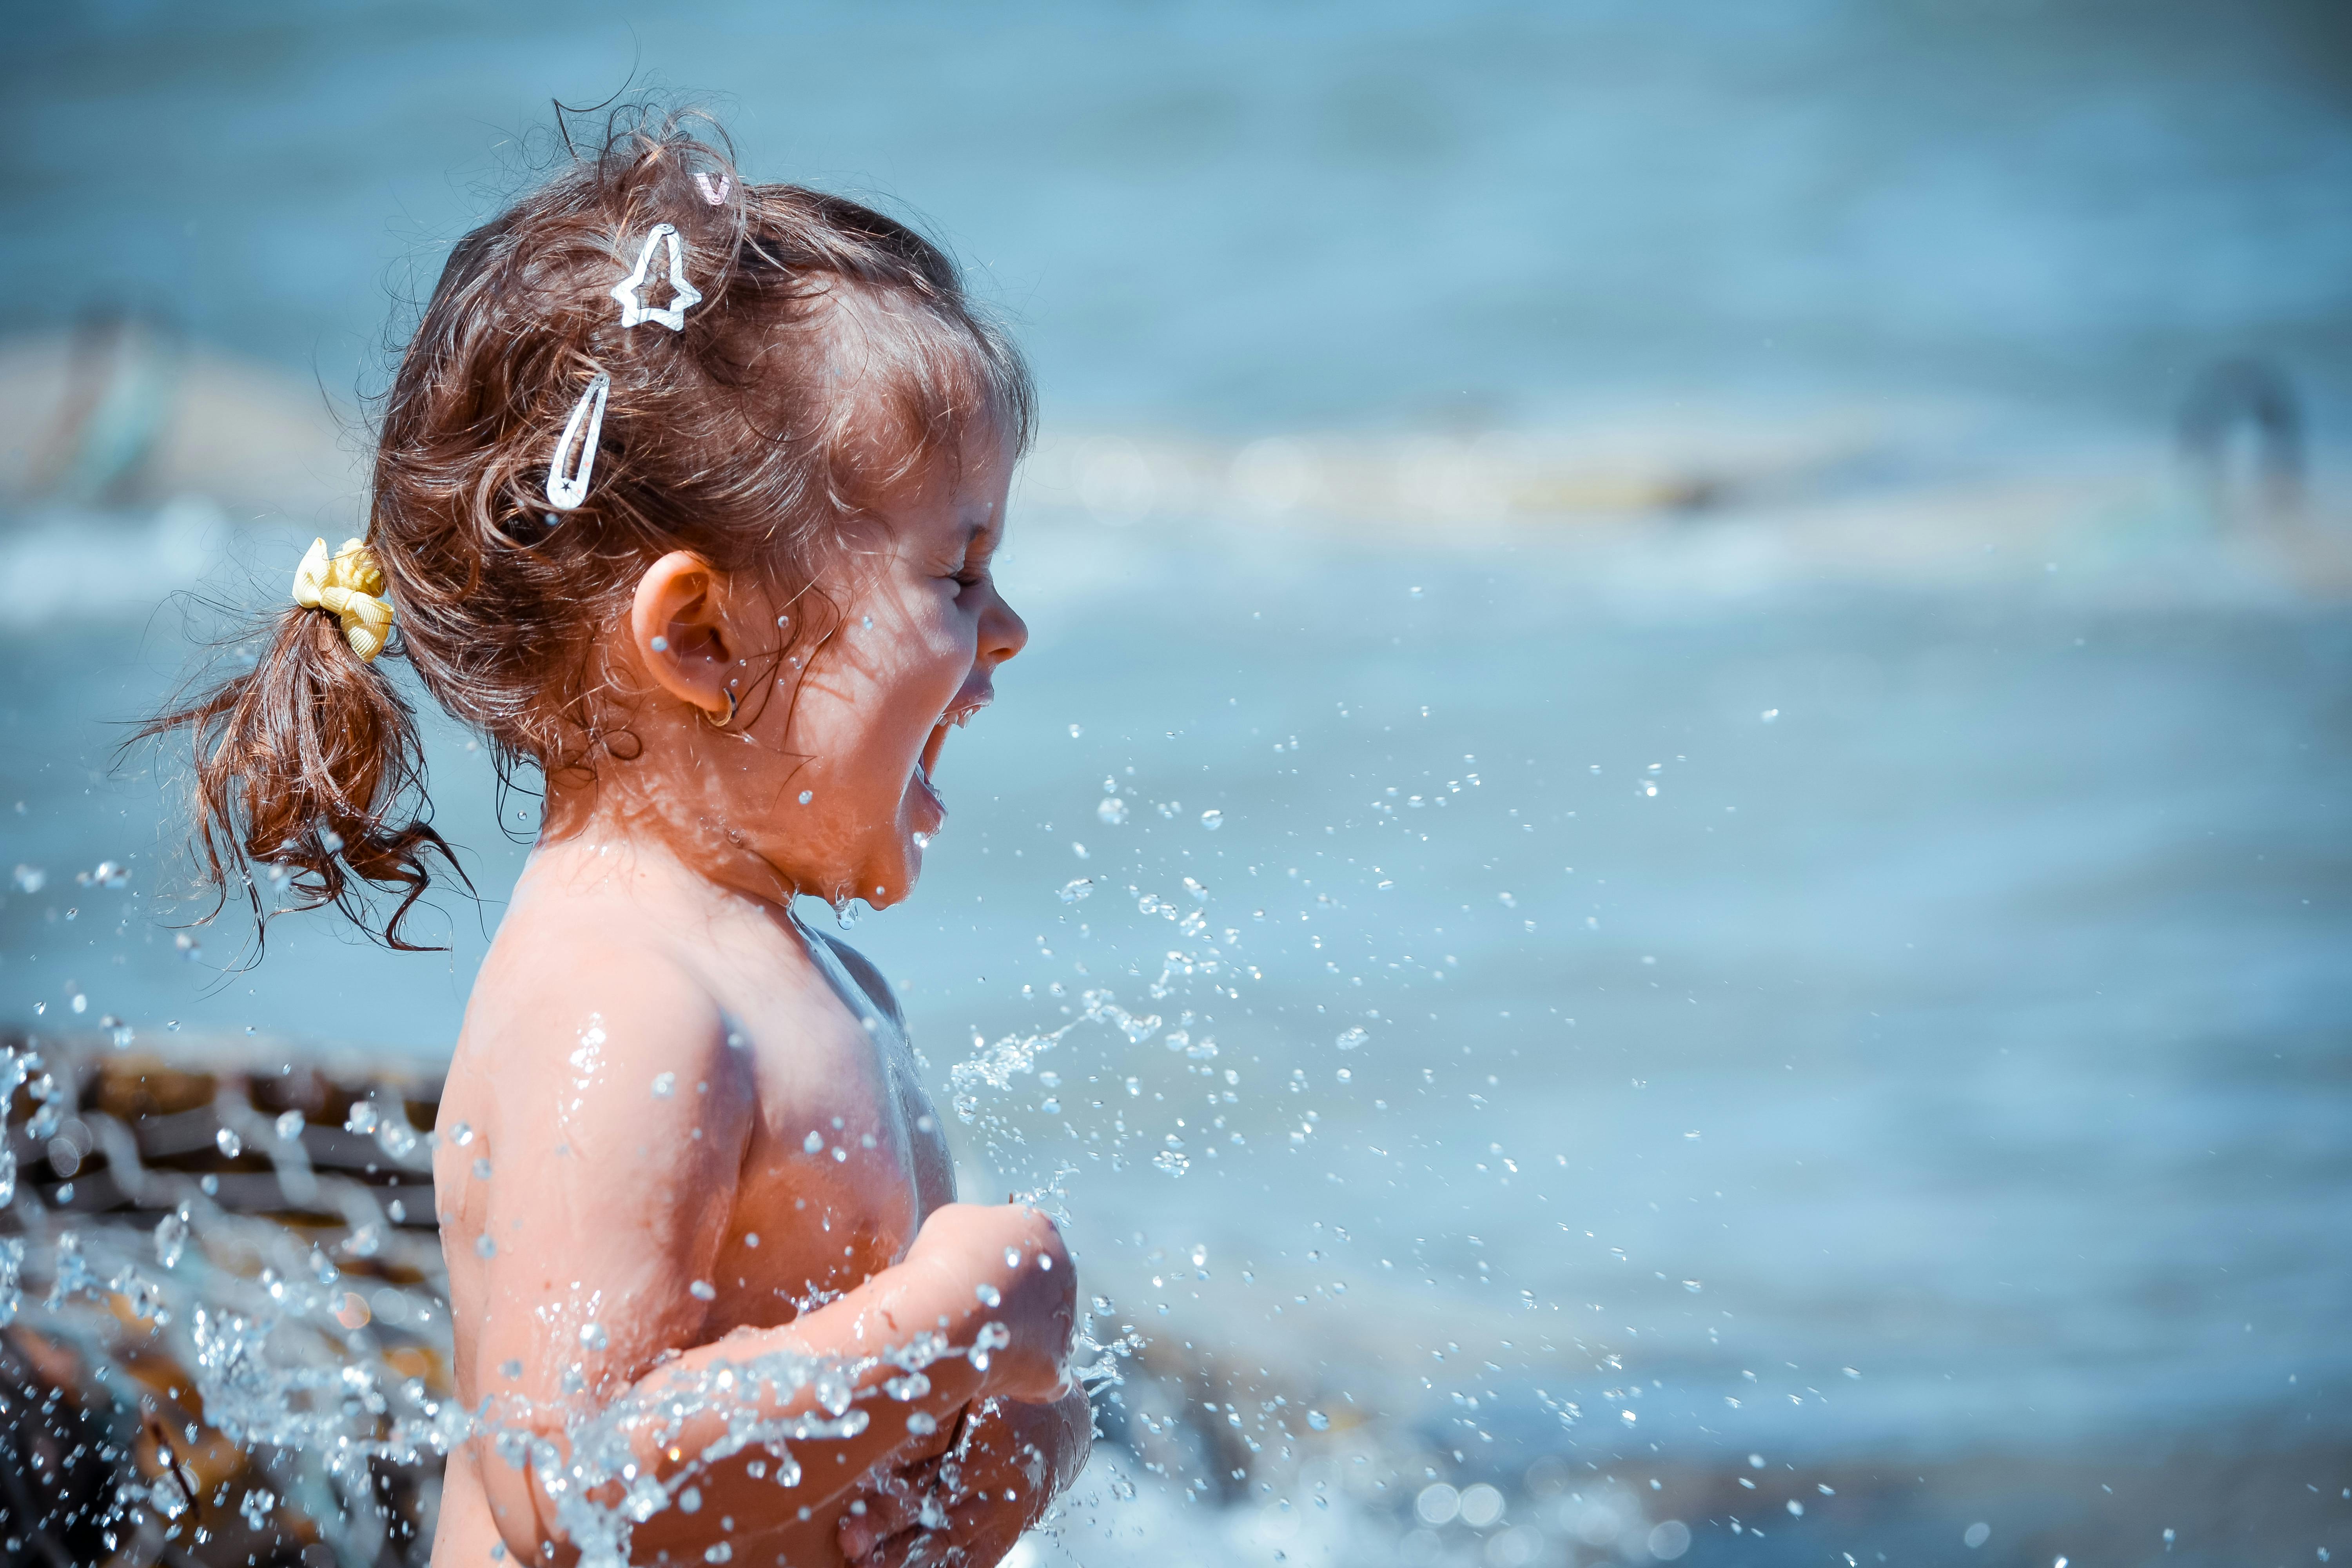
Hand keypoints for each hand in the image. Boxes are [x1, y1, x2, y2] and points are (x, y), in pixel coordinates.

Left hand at [838, 1397, 1065, 1567]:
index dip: (884, 1454)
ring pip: (948, 1533)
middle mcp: (997, 1457)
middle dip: (887, 1516)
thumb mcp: (969, 1383)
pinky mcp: (1007, 1533)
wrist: (1059, 1427)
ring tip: (863, 1564)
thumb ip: (924, 1392)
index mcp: (982, 1411)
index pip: (927, 1435)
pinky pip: (970, 1560)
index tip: (843, 1469)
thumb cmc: (993, 1398)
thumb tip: (853, 1401)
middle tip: (846, 1536)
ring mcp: (1005, 1501)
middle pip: (934, 1488)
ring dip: (903, 1553)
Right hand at [902, 1204, 1076, 1403]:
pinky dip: (1021, 1381)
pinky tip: (991, 1377)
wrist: (946, 1312)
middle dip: (1011, 1304)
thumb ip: (975, 1232)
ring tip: (979, 1347)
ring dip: (1020, 1341)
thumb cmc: (942, 1262)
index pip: (1024, 1246)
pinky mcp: (1059, 1364)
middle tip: (973, 1317)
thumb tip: (975, 1249)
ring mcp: (1066, 1319)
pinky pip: (1045, 1376)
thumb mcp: (952, 1223)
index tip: (972, 1281)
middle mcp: (1064, 1271)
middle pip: (1039, 1289)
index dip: (994, 1266)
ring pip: (1046, 1332)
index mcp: (1040, 1230)